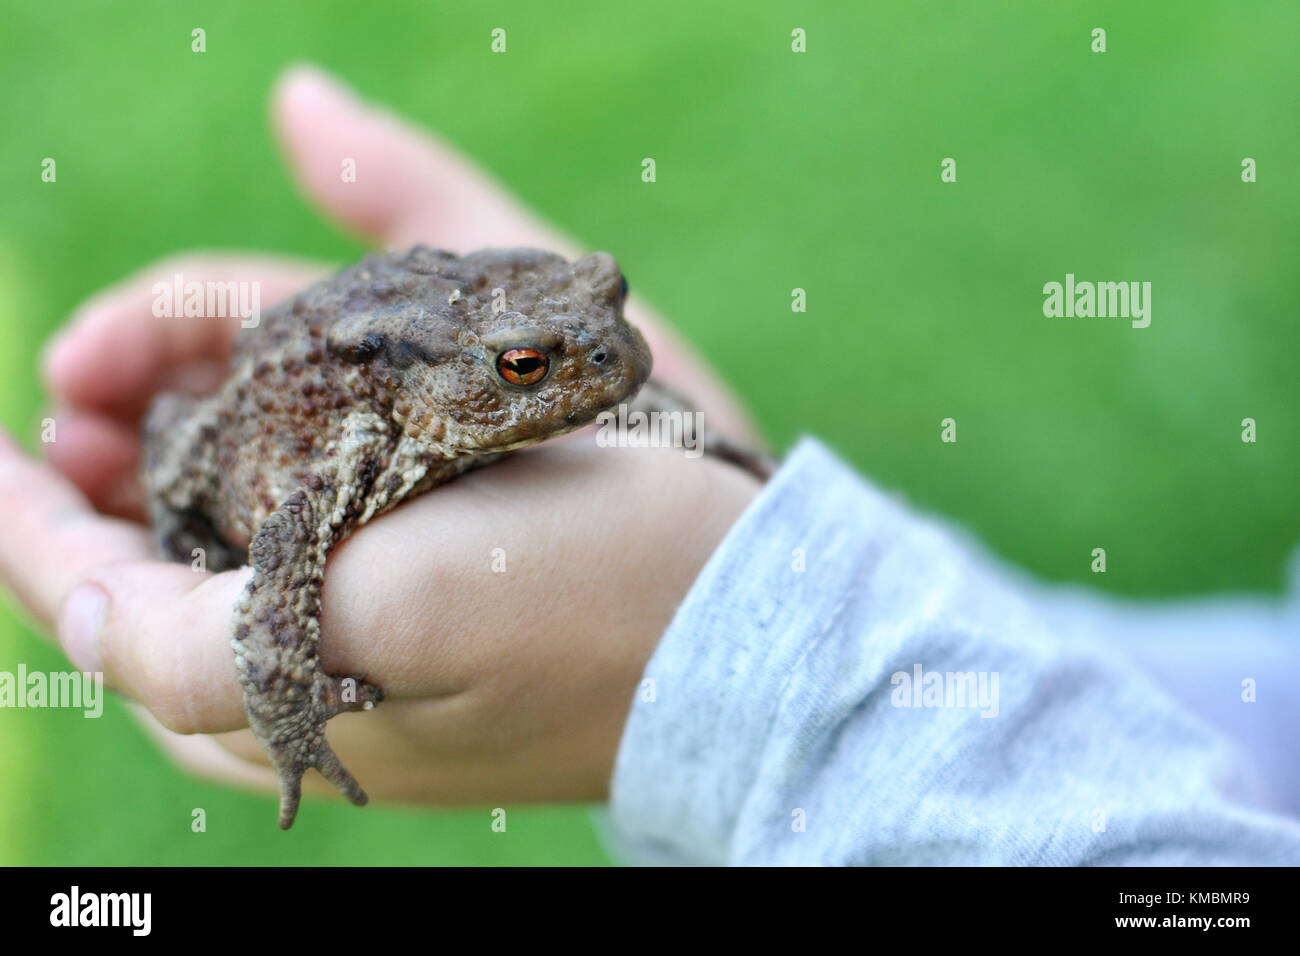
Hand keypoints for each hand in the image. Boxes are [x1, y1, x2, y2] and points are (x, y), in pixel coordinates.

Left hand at [1, 65, 760, 809]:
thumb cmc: (597, 598)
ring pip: (228, 575)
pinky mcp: (435, 640)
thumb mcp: (395, 614)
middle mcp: (317, 691)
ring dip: (176, 479)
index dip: (29, 520)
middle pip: (151, 584)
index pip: (98, 606)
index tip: (7, 427)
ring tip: (144, 400)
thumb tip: (76, 614)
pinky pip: (307, 571)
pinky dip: (264, 497)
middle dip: (98, 482)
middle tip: (80, 385)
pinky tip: (268, 448)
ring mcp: (377, 667)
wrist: (752, 631)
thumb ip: (198, 644)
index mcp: (289, 691)